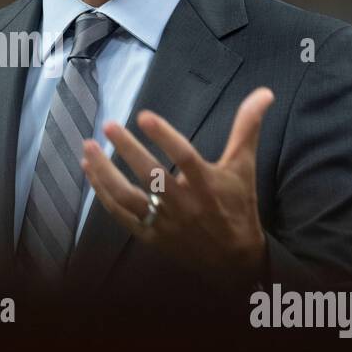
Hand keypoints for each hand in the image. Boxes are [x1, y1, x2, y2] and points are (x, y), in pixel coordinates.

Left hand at [80, 87, 274, 285]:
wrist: (233, 259)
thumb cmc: (237, 205)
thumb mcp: (243, 166)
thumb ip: (247, 128)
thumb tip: (264, 92)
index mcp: (207, 184)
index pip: (184, 158)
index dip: (165, 136)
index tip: (144, 116)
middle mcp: (184, 204)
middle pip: (152, 176)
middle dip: (128, 150)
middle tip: (109, 125)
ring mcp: (164, 222)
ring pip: (129, 197)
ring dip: (105, 172)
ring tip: (88, 147)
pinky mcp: (150, 235)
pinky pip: (121, 214)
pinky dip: (102, 193)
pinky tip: (90, 170)